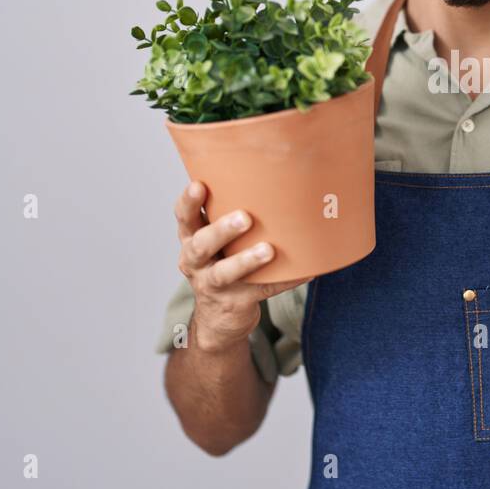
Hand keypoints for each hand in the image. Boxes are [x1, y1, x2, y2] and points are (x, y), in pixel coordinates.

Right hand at [174, 180, 314, 353]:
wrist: (220, 316)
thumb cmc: (223, 260)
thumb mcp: (216, 239)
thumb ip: (228, 213)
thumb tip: (274, 172)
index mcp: (191, 239)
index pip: (183, 217)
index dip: (188, 202)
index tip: (199, 184)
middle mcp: (195, 262)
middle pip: (201, 245)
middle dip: (222, 230)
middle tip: (245, 217)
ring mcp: (214, 285)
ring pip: (225, 273)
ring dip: (247, 260)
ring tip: (268, 250)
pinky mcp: (236, 302)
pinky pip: (263, 290)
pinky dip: (285, 280)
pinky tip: (306, 271)